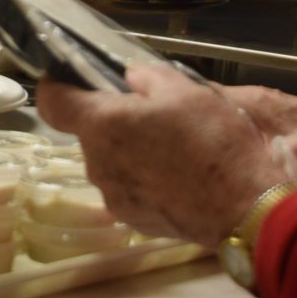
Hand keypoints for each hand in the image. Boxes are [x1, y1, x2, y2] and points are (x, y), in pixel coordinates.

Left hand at [35, 63, 287, 243]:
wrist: (245, 207)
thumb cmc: (214, 142)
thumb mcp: (186, 90)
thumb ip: (148, 77)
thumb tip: (131, 79)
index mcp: (102, 126)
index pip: (51, 102)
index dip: (56, 85)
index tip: (69, 78)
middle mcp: (97, 165)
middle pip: (91, 133)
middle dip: (114, 120)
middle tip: (155, 114)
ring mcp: (114, 197)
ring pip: (111, 162)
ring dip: (131, 151)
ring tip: (174, 149)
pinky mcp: (133, 220)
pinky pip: (129, 189)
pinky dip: (145, 179)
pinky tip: (179, 177)